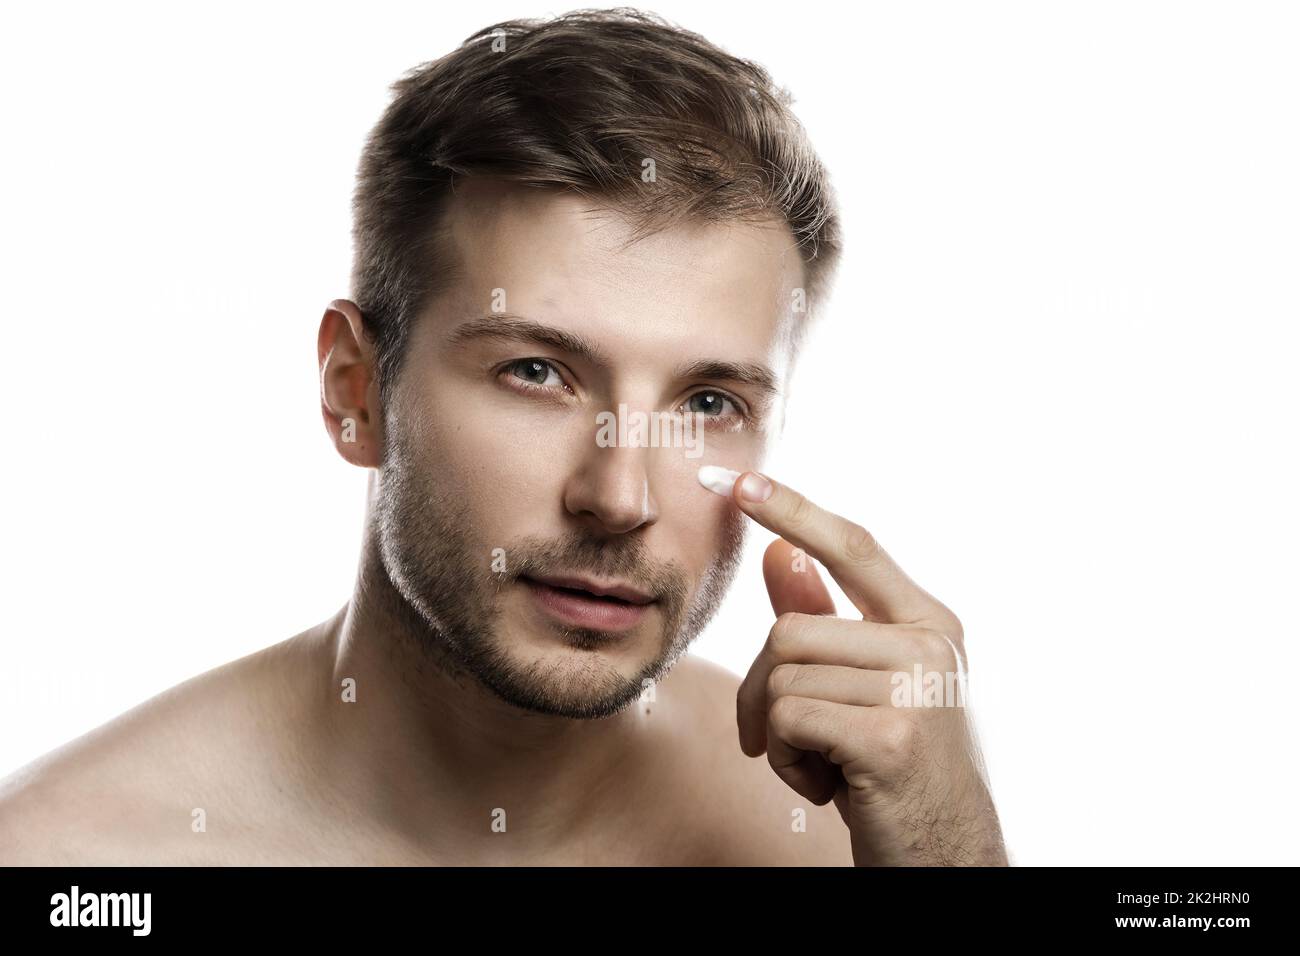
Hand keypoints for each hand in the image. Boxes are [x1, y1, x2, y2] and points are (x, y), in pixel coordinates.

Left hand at [730, 471, 1007, 865]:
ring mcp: (916, 688)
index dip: (793, 510)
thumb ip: (826, 619)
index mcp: (928, 622)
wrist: (946, 858)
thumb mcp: (863, 688)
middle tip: (786, 741)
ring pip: (783, 676)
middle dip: (763, 692)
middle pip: (790, 628)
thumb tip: (779, 553)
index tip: (739, 481)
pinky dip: (788, 762)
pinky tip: (827, 790)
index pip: (853, 545)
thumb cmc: (896, 770)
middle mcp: (929, 644)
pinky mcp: (891, 736)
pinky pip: (790, 719)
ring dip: (779, 735)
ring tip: (823, 766)